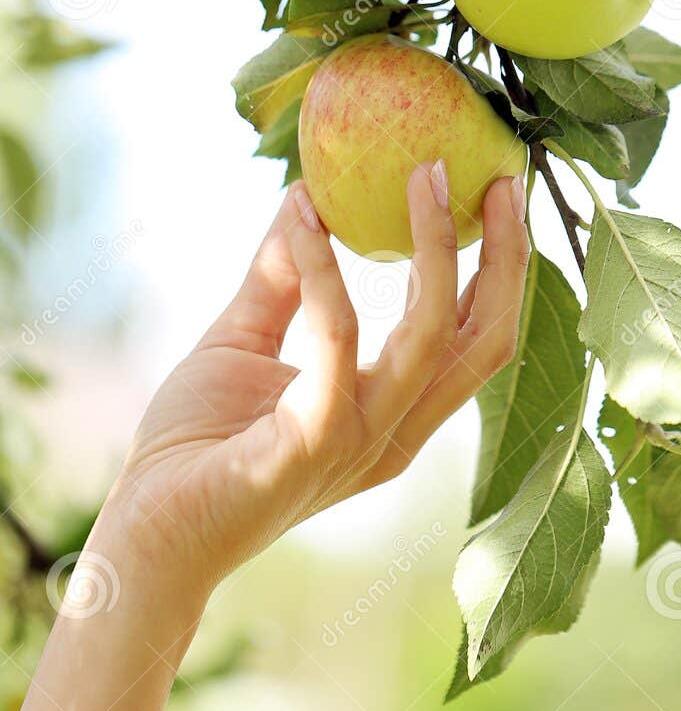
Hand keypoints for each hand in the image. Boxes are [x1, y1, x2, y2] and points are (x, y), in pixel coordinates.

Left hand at [96, 164, 529, 606]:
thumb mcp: (246, 340)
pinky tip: (304, 219)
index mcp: (397, 414)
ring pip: (431, 339)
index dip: (502, 267)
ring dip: (435, 247)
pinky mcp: (311, 444)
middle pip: (485, 341)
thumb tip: (306, 193)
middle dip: (505, 256)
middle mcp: (395, 433)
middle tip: (495, 178)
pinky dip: (327, 273)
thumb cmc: (194, 446)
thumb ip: (284, 277)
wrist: (144, 537)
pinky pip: (337, 344)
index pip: (475, 337)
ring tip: (422, 174)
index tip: (496, 190)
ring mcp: (359, 443)